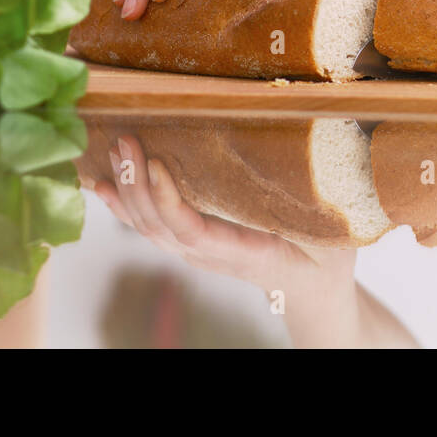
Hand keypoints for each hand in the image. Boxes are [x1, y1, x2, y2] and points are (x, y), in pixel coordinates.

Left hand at [89, 136, 357, 297]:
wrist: (313, 295)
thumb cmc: (326, 263)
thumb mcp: (333, 240)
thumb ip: (319, 211)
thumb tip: (316, 161)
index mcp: (243, 253)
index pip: (192, 231)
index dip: (168, 202)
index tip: (157, 166)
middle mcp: (210, 255)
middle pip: (159, 226)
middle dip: (137, 185)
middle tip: (125, 142)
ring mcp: (197, 250)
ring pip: (149, 225)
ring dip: (128, 188)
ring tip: (114, 148)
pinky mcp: (192, 239)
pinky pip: (151, 223)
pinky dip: (124, 202)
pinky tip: (104, 181)